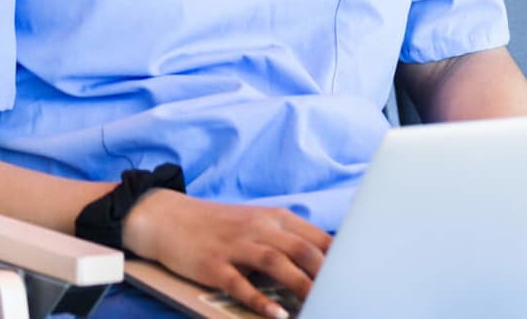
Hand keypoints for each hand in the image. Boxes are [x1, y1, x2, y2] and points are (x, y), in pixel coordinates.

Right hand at [122, 190, 330, 318]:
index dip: (340, 261)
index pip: (318, 238)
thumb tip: (326, 263)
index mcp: (275, 218)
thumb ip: (289, 240)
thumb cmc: (220, 225)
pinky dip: (260, 300)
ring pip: (276, 263)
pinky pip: (240, 283)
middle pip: (302, 250)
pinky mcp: (214, 264)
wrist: (169, 218)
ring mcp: (236, 245)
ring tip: (319, 307)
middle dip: (326, 276)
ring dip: (300, 286)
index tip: (357, 281)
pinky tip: (276, 315)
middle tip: (344, 297)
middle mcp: (259, 228)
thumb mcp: (258, 223)